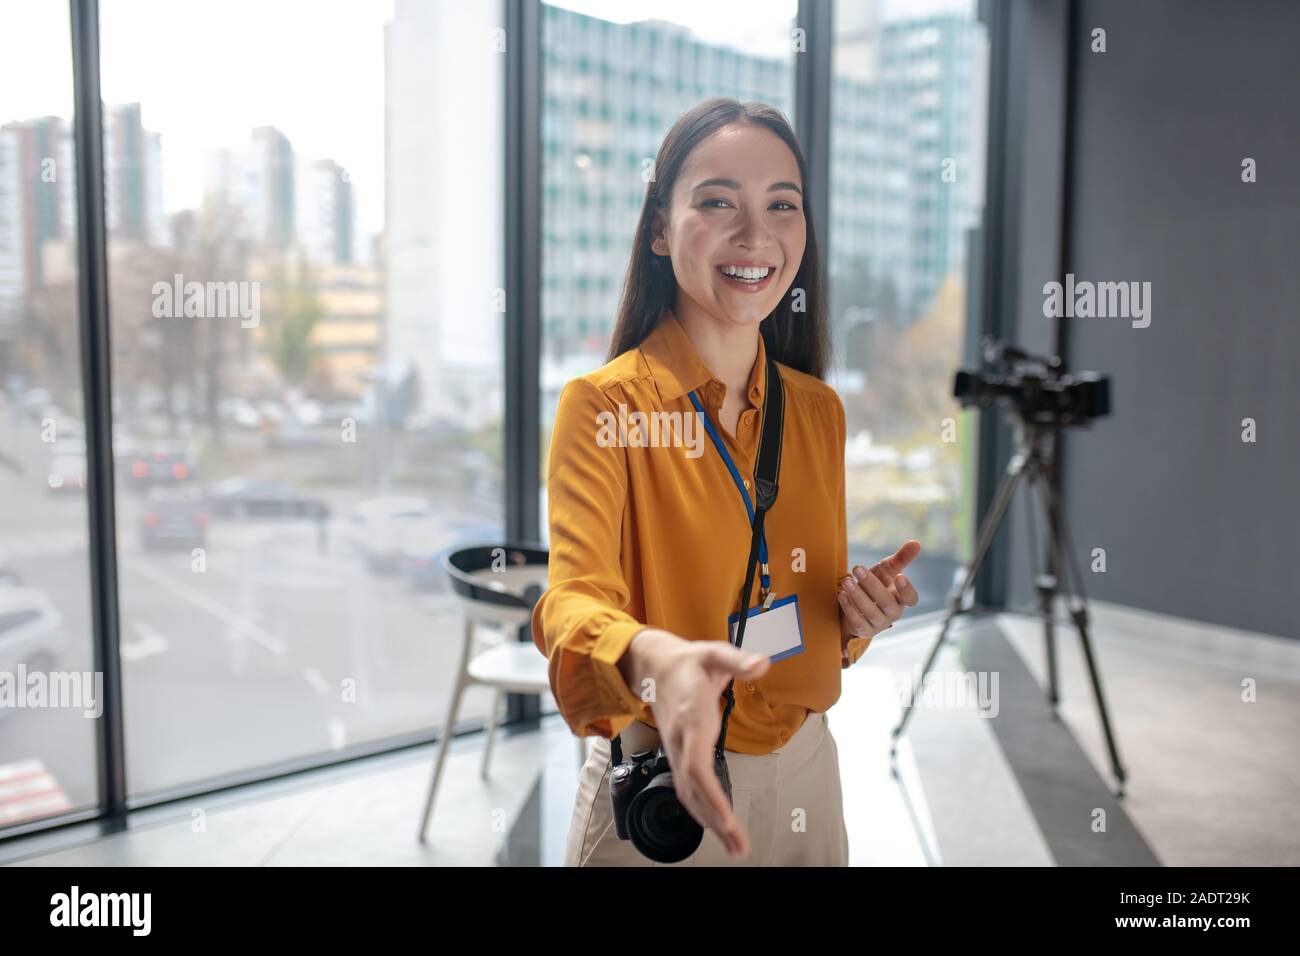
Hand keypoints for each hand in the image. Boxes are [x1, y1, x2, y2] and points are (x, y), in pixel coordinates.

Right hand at [617, 628, 769, 859]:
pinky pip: (688, 789)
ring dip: (711, 823)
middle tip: (740, 847)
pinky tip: (718, 826)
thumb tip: (762, 663)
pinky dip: (703, 811)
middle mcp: (680, 740)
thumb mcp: (714, 653)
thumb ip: (738, 660)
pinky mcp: (678, 755)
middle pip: (694, 789)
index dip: (710, 793)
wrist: (652, 666)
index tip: (727, 817)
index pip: (696, 764)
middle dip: (716, 820)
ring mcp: (676, 750)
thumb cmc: (689, 662)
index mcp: (691, 718)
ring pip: (689, 794)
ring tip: (736, 846)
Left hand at [838, 539, 921, 640]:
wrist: (857, 605)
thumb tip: (916, 542)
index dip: (907, 589)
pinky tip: (841, 594)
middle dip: (872, 585)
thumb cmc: (876, 584)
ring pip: (871, 612)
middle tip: (858, 568)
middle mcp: (892, 612)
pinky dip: (849, 608)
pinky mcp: (863, 630)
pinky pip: (857, 621)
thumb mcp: (887, 570)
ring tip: (846, 581)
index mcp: (901, 598)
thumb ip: (901, 558)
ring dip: (858, 596)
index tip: (899, 576)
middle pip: (886, 602)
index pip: (911, 598)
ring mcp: (878, 623)